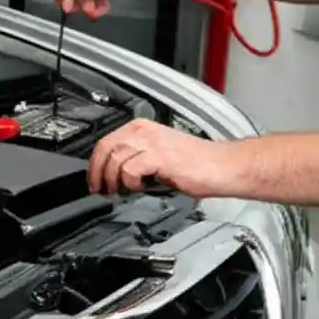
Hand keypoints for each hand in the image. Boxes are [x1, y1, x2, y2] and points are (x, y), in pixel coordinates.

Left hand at [88, 119, 243, 198]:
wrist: (223, 167)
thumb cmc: (198, 165)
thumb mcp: (158, 156)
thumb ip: (136, 160)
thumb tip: (115, 176)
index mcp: (143, 128)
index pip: (106, 142)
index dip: (95, 164)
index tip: (95, 180)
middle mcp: (145, 131)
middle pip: (104, 148)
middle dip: (97, 173)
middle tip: (101, 189)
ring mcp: (152, 142)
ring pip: (114, 159)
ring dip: (113, 180)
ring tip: (123, 190)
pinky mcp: (160, 157)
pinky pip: (129, 169)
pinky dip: (129, 182)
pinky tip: (140, 187)